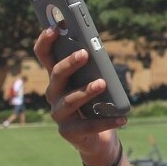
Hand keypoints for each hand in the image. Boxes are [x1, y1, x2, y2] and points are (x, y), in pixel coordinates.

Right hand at [33, 27, 124, 165]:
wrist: (98, 137)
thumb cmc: (97, 103)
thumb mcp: (95, 81)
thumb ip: (94, 67)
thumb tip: (97, 51)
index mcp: (58, 77)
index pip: (44, 56)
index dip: (45, 41)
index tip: (54, 28)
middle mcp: (53, 94)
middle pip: (56, 75)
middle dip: (69, 63)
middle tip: (84, 54)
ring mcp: (58, 114)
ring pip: (70, 100)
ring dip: (86, 90)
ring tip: (102, 83)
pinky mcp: (68, 132)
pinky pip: (88, 126)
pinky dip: (107, 121)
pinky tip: (122, 118)